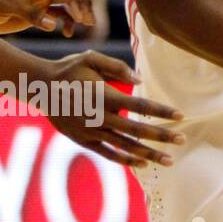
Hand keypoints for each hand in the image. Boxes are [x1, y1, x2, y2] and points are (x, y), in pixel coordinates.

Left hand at [0, 0, 94, 35]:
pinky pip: (60, 12)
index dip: (75, 1)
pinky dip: (68, 21)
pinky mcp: (39, 10)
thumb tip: (53, 25)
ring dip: (78, 12)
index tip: (82, 18)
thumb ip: (29, 14)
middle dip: (82, 4)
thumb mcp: (4, 7)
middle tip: (89, 22)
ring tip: (85, 26)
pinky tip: (67, 32)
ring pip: (69, 1)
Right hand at [39, 49, 184, 167]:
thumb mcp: (90, 58)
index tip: (180, 116)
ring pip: (125, 146)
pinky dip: (126, 160)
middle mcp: (100, 117)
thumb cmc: (69, 69)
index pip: (140, 106)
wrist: (40, 88)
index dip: (161, 111)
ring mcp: (92, 131)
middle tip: (182, 140)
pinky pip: (108, 154)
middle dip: (162, 136)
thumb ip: (117, 67)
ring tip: (169, 160)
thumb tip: (140, 80)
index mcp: (105, 96)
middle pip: (137, 130)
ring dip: (149, 154)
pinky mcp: (84, 141)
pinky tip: (143, 164)